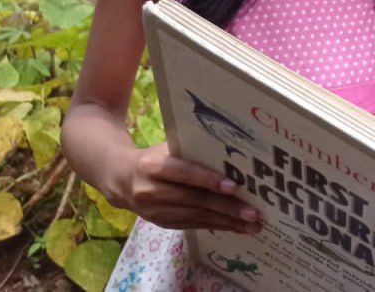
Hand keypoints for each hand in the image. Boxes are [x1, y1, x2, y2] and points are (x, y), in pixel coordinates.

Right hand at [111, 142, 260, 233]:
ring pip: (196, 217)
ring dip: (227, 222)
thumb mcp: (167, 147)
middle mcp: (150, 191)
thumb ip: (192, 151)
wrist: (121, 179)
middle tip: (253, 213)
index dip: (209, 180)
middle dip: (227, 208)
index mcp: (151, 166)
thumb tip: (231, 153)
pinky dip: (216, 226)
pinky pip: (193, 225)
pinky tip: (236, 227)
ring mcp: (155, 211)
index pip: (184, 173)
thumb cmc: (155, 157)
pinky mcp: (162, 224)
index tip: (234, 187)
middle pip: (194, 200)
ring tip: (252, 225)